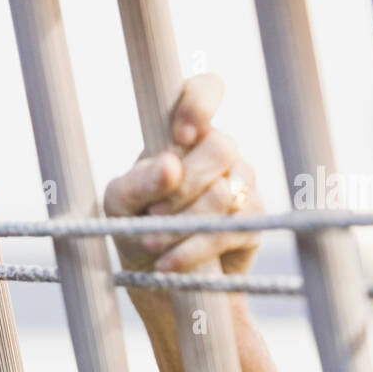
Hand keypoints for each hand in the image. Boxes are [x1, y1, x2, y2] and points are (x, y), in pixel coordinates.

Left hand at [102, 73, 262, 276]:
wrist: (157, 281)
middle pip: (220, 148)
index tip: (181, 136)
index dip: (200, 103)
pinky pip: (229, 229)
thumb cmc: (135, 227)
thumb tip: (170, 165)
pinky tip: (167, 264)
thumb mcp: (120, 205)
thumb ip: (138, 182)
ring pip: (225, 193)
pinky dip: (191, 250)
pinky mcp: (252, 222)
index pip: (206, 90)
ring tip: (151, 242)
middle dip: (183, 186)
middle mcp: (219, 152)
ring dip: (181, 223)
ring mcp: (241, 184)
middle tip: (153, 213)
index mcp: (184, 134)